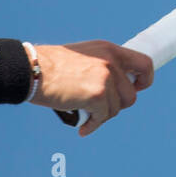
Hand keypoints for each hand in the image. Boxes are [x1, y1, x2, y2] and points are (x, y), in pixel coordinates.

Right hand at [29, 41, 153, 136]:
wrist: (31, 70)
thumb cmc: (50, 67)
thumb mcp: (83, 57)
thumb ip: (101, 67)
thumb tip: (115, 90)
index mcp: (109, 49)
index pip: (144, 64)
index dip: (144, 80)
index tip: (135, 89)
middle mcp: (111, 61)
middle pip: (131, 95)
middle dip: (115, 106)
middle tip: (99, 108)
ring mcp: (106, 77)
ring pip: (116, 109)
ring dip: (101, 116)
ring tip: (85, 115)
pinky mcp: (98, 94)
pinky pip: (103, 118)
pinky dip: (92, 125)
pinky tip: (83, 127)